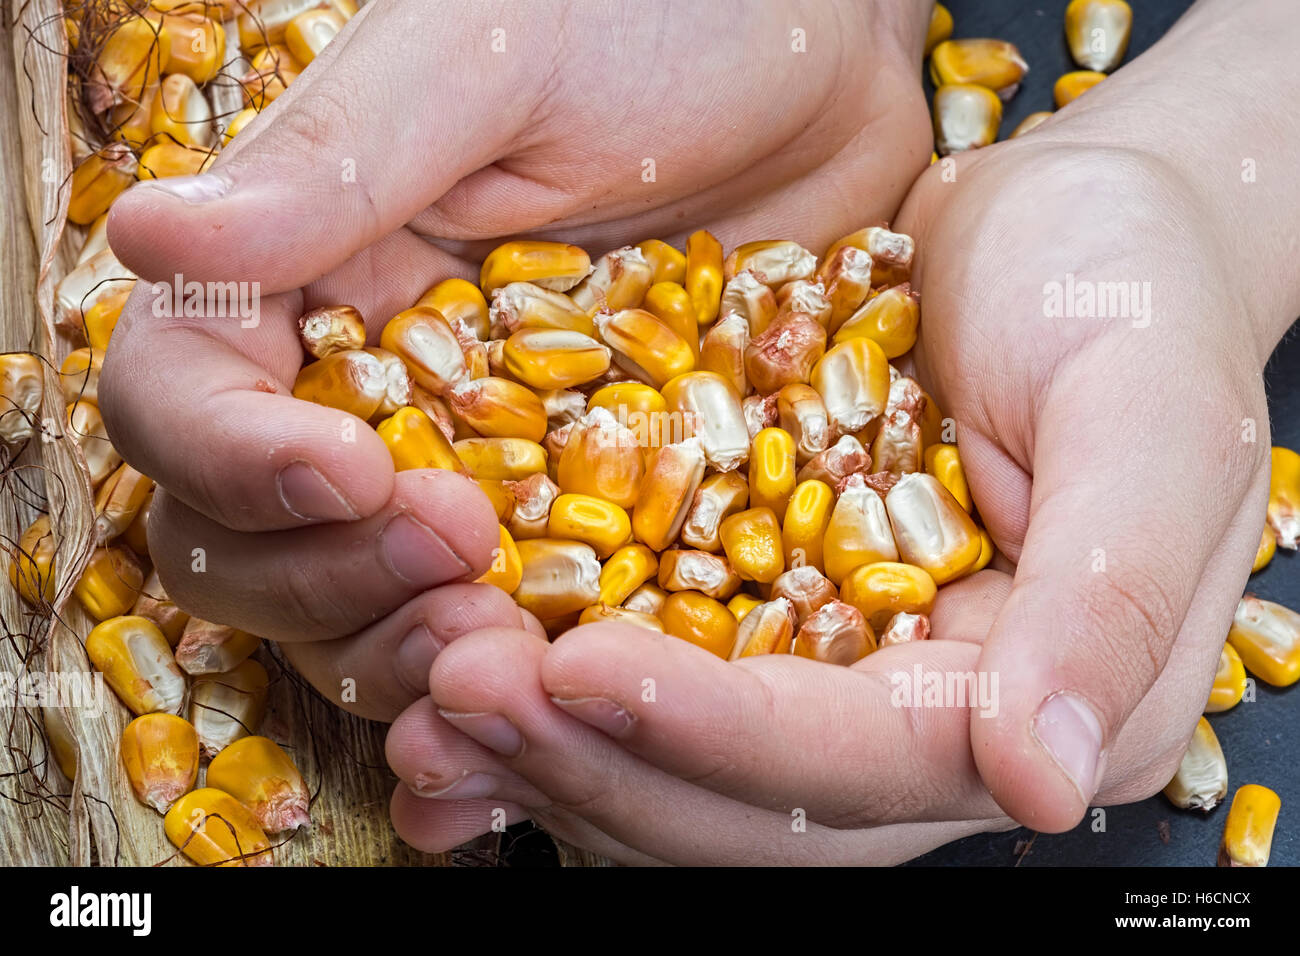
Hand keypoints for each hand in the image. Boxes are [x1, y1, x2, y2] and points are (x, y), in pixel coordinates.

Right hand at [99, 0, 932, 720]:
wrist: (825, 63)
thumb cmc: (660, 15)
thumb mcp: (492, 55)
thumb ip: (335, 164)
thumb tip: (149, 233)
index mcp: (305, 272)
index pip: (181, 398)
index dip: (234, 462)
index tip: (354, 472)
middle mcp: (366, 385)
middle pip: (249, 542)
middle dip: (328, 580)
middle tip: (458, 555)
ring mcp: (475, 461)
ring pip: (369, 611)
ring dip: (415, 651)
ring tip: (517, 636)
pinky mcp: (582, 510)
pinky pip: (519, 624)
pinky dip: (525, 677)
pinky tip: (573, 686)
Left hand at [383, 102, 1278, 866]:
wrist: (1069, 231)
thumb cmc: (1133, 297)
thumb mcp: (1153, 421)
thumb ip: (1110, 600)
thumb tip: (1043, 778)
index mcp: (1045, 699)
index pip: (860, 759)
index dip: (716, 729)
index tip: (582, 668)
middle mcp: (932, 720)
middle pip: (751, 806)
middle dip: (600, 755)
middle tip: (459, 689)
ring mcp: (842, 676)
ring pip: (683, 777)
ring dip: (554, 749)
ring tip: (428, 696)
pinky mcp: (772, 617)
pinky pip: (655, 688)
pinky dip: (559, 698)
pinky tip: (460, 673)